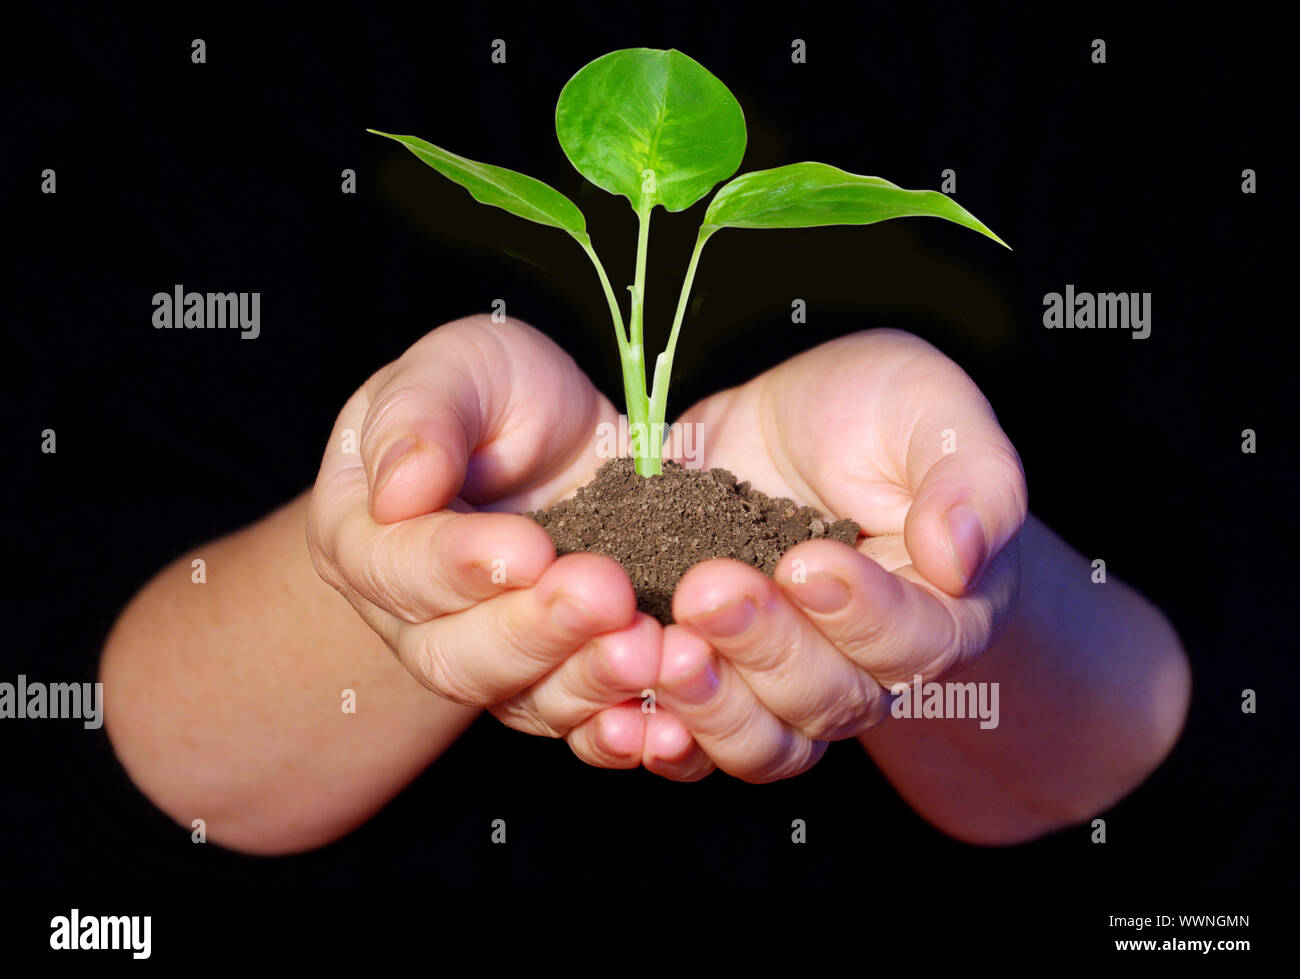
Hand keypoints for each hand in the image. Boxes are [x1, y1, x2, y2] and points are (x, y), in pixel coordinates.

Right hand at [305, 316, 676, 768]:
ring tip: (650, 648)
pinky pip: (578, 722)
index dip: (460, 565)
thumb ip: (421, 415)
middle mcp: (412, 617)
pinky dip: (622, 728)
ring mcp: (485, 658)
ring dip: (587, 679)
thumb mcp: (459, 367)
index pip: (397, 568)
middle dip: (535, 629)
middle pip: (455, 655)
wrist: (557, 440)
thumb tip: (397, 491)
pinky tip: (668, 718)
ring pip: (521, 699)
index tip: (530, 548)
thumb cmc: (493, 393)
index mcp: (365, 537)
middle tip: (607, 595)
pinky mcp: (553, 680)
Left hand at [650, 329, 1027, 781]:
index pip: (911, 640)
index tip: (807, 562)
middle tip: (708, 588)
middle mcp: (865, 668)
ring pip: (762, 742)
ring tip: (663, 649)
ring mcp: (784, 684)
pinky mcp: (716, 680)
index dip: (860, 614)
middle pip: (827, 699)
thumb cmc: (874, 412)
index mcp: (936, 609)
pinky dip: (658, 739)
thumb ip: (968, 477)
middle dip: (765, 648)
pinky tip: (617, 712)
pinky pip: (694, 742)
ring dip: (709, 706)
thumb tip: (961, 553)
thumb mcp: (929, 409)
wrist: (788, 431)